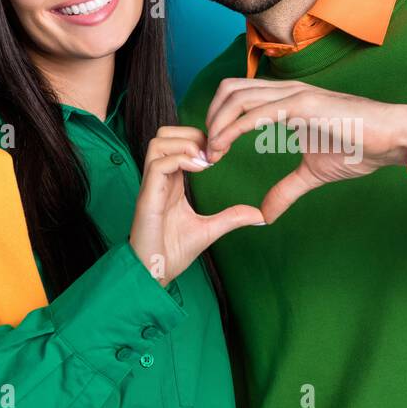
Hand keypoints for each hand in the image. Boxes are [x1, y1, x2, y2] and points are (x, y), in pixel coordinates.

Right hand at [129, 126, 263, 283]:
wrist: (153, 274)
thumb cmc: (173, 252)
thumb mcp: (210, 230)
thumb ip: (231, 217)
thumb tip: (259, 215)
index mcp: (171, 182)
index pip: (178, 142)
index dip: (199, 139)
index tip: (221, 154)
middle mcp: (159, 179)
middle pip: (164, 133)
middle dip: (191, 133)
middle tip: (214, 153)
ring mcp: (151, 186)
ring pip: (158, 142)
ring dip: (185, 143)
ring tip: (206, 161)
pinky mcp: (147, 197)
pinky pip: (158, 164)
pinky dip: (180, 159)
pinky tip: (200, 169)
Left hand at [204, 78, 406, 223]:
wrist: (391, 140)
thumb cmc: (360, 148)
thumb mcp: (313, 175)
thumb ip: (286, 190)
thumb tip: (265, 215)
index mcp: (287, 101)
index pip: (238, 97)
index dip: (218, 121)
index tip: (210, 152)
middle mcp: (286, 92)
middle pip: (229, 90)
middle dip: (210, 118)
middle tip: (205, 152)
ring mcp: (294, 95)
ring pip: (237, 96)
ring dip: (216, 124)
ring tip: (210, 152)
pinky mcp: (304, 105)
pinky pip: (257, 112)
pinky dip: (233, 129)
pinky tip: (223, 148)